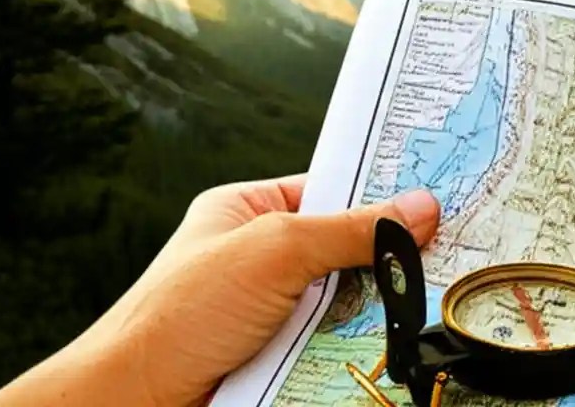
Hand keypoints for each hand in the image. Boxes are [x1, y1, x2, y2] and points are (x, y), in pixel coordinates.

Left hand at [0, 174, 439, 406]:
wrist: (135, 402)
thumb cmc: (178, 315)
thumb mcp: (276, 250)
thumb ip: (351, 228)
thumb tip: (420, 208)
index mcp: (249, 210)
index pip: (333, 189)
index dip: (381, 194)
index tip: (437, 196)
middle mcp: (261, 258)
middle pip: (348, 249)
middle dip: (384, 259)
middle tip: (438, 255)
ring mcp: (271, 311)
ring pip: (348, 303)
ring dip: (371, 312)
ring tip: (408, 307)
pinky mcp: (279, 357)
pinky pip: (336, 345)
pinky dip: (356, 348)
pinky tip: (380, 348)